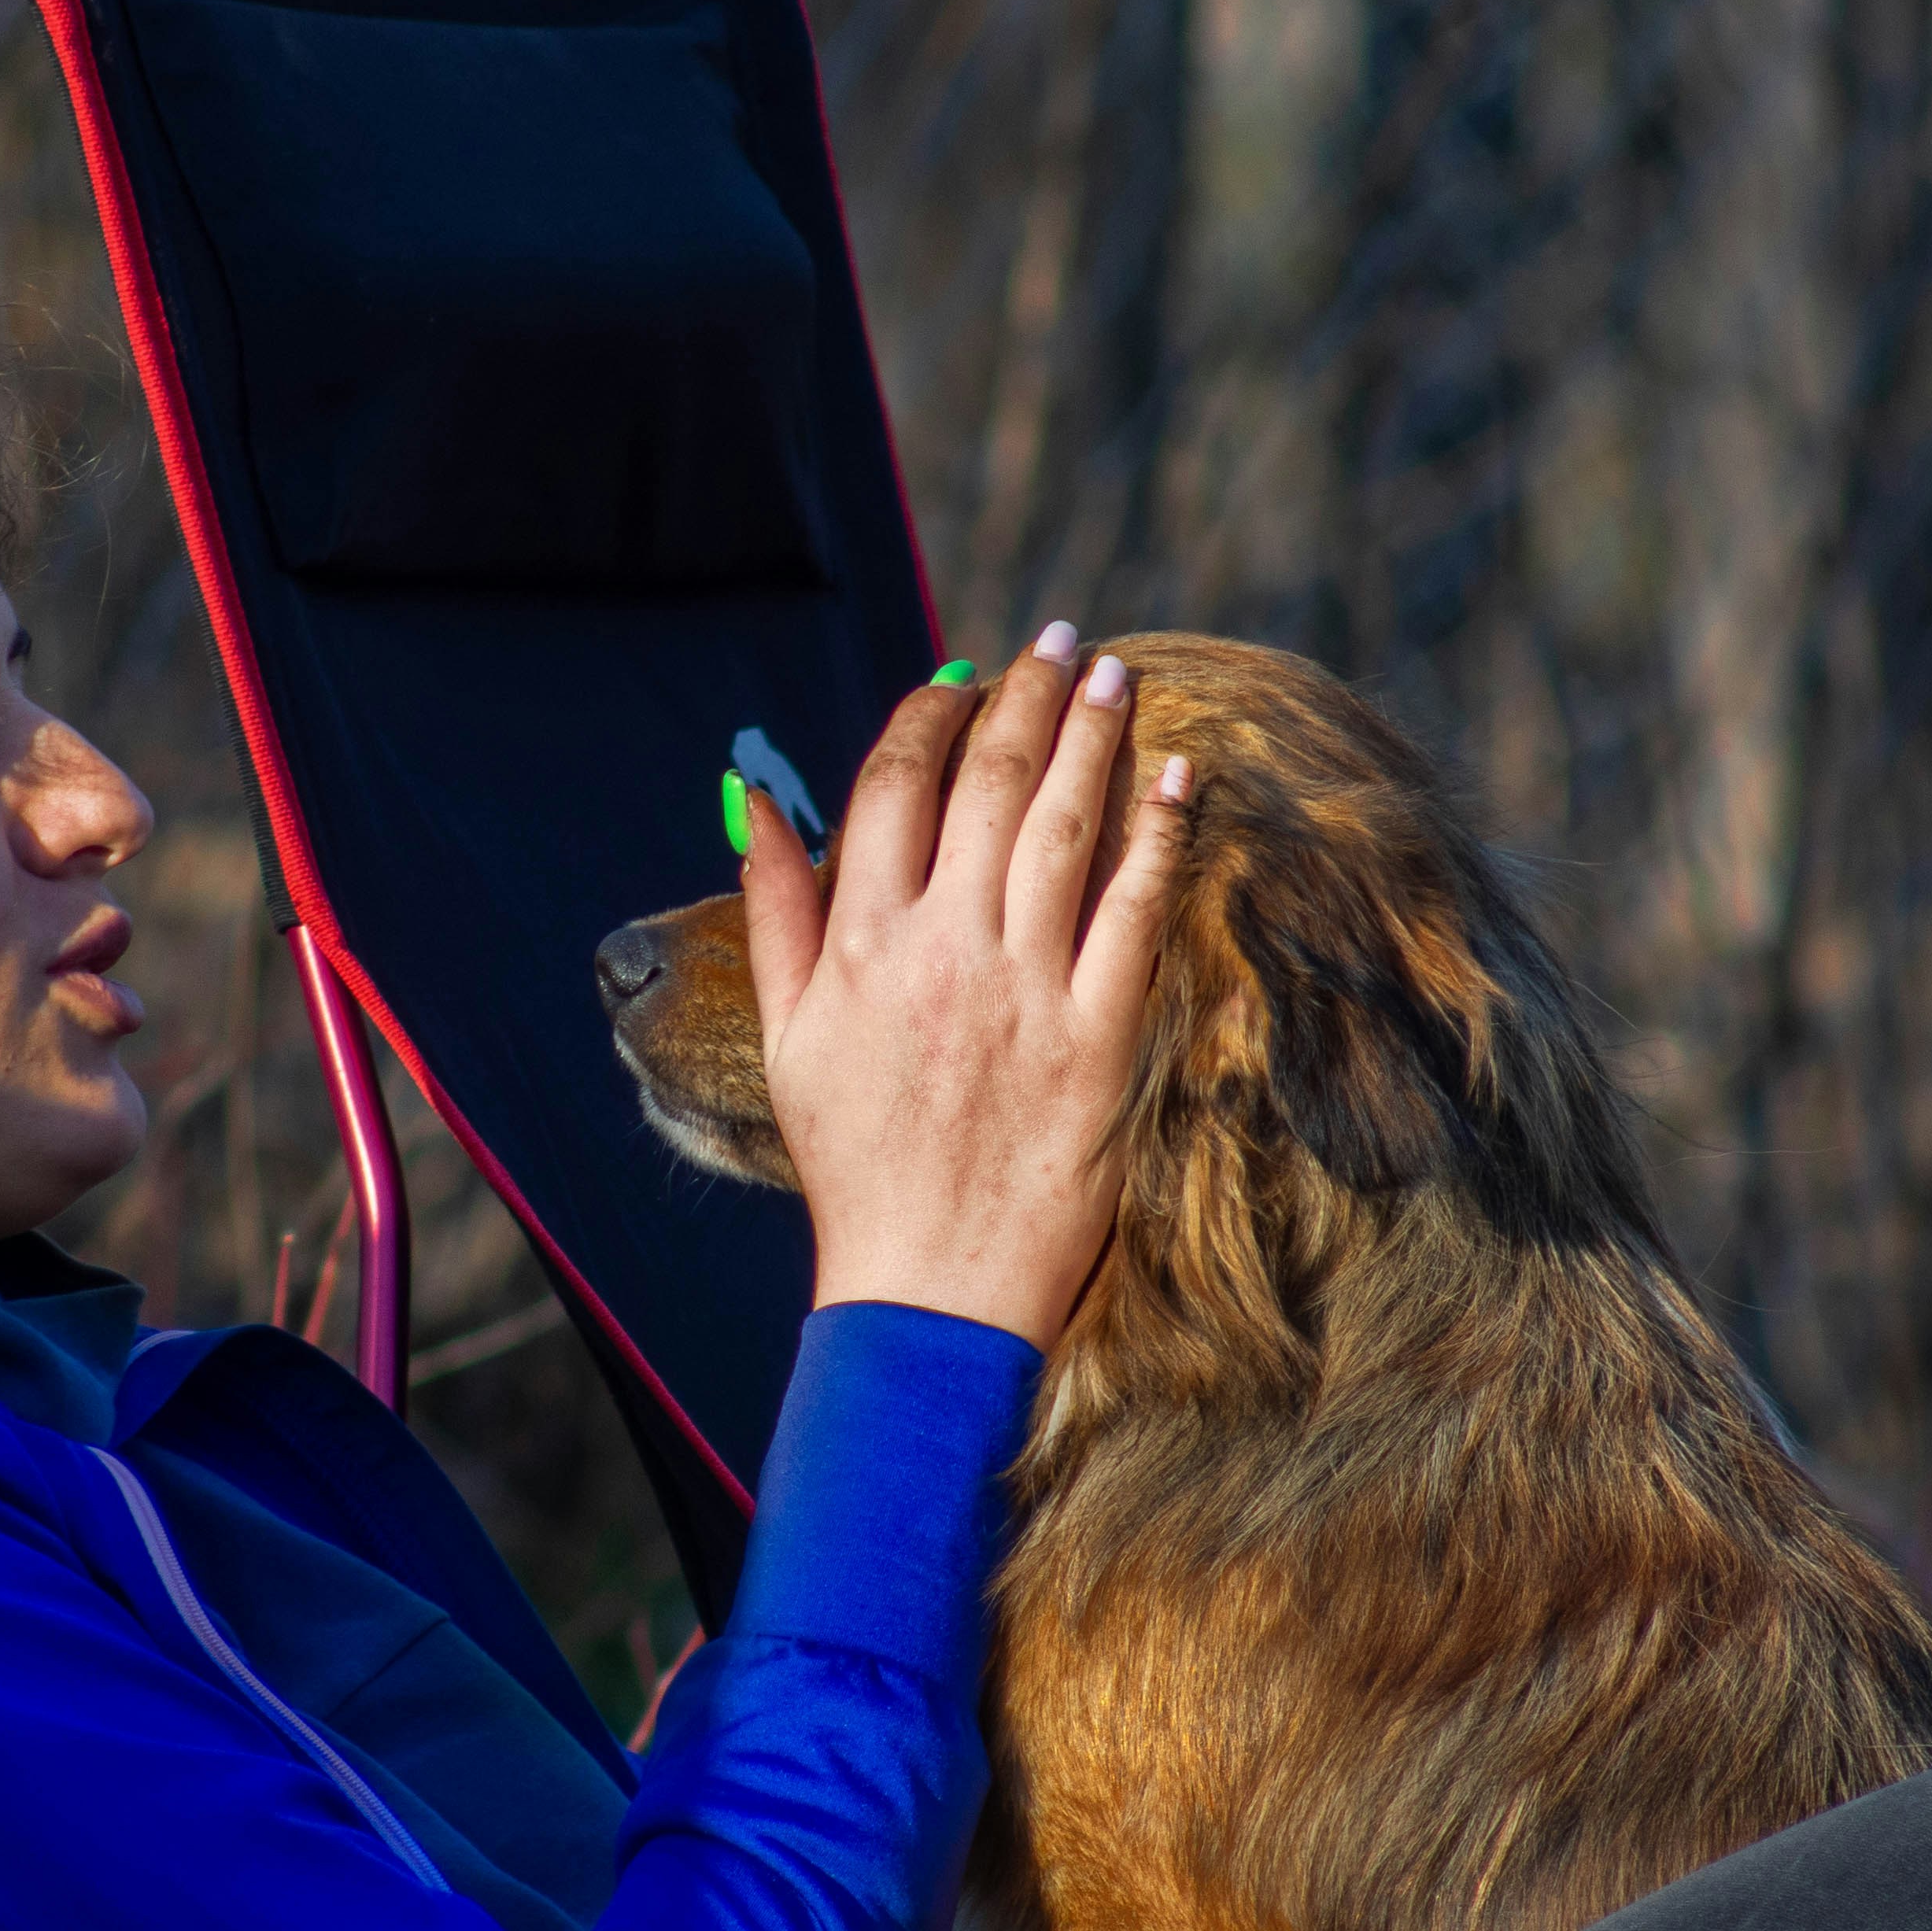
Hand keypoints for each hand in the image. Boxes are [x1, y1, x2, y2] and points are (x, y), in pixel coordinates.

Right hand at [742, 624, 1189, 1350]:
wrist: (927, 1287)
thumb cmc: (853, 1162)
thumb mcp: (787, 1035)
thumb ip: (773, 911)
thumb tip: (755, 803)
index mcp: (860, 945)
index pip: (893, 789)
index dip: (931, 717)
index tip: (964, 676)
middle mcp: (940, 952)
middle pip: (989, 787)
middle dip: (1027, 699)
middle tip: (1061, 643)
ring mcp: (1024, 991)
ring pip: (1063, 830)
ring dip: (1092, 739)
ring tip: (1115, 677)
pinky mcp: (1099, 1038)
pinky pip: (1133, 914)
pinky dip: (1156, 837)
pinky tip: (1176, 777)